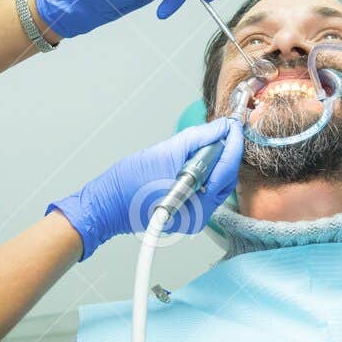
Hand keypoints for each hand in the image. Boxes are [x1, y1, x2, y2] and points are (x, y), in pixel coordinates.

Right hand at [46, 118, 243, 259]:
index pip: (227, 170)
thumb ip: (199, 138)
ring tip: (211, 140)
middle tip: (224, 129)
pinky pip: (205, 188)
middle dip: (227, 152)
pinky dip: (206, 171)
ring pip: (217, 183)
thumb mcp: (167, 151)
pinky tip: (200, 156)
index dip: (234, 144)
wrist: (106, 204)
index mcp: (197, 205)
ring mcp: (194, 216)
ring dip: (217, 160)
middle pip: (226, 178)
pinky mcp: (187, 212)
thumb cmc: (128, 184)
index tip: (235, 125)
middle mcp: (200, 216)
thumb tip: (221, 127)